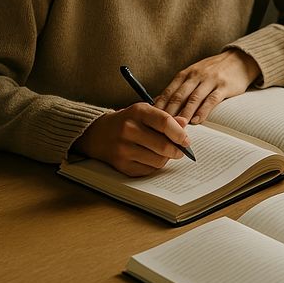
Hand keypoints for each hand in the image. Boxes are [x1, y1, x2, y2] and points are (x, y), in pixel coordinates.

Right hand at [73, 103, 189, 176]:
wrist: (97, 133)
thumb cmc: (127, 121)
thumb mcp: (145, 112)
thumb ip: (165, 117)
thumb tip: (184, 124)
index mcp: (137, 112)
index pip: (165, 122)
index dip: (180, 133)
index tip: (186, 140)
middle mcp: (128, 129)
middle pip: (163, 145)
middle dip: (177, 150)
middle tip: (180, 151)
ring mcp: (123, 148)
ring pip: (158, 160)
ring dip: (166, 159)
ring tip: (164, 153)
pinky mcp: (121, 164)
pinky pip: (148, 170)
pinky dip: (154, 166)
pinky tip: (151, 158)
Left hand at [157, 49, 260, 123]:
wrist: (239, 60)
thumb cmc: (213, 71)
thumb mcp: (193, 75)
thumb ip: (178, 88)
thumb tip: (158, 103)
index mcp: (186, 74)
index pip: (169, 92)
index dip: (159, 107)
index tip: (151, 121)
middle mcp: (196, 76)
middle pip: (179, 96)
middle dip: (169, 113)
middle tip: (161, 128)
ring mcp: (210, 80)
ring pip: (194, 98)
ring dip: (185, 113)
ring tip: (178, 127)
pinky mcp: (224, 86)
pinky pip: (212, 99)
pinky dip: (203, 110)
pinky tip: (198, 120)